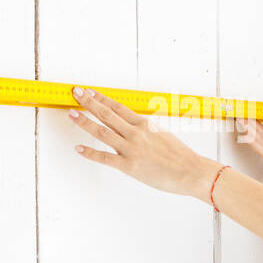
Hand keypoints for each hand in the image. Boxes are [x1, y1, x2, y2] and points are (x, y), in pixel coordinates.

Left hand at [69, 86, 212, 197]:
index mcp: (144, 123)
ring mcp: (131, 148)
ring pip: (102, 132)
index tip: (89, 92)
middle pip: (106, 114)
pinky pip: (105, 158)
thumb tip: (135, 126)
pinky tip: (78, 148)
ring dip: (84, 122)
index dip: (101, 98)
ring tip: (71, 114)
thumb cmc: (180, 155)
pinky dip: (90, 152)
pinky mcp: (129, 165)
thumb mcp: (162, 134)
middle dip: (88, 102)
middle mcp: (135, 133)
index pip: (117, 106)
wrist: (191, 171)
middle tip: (75, 93)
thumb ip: (146, 130)